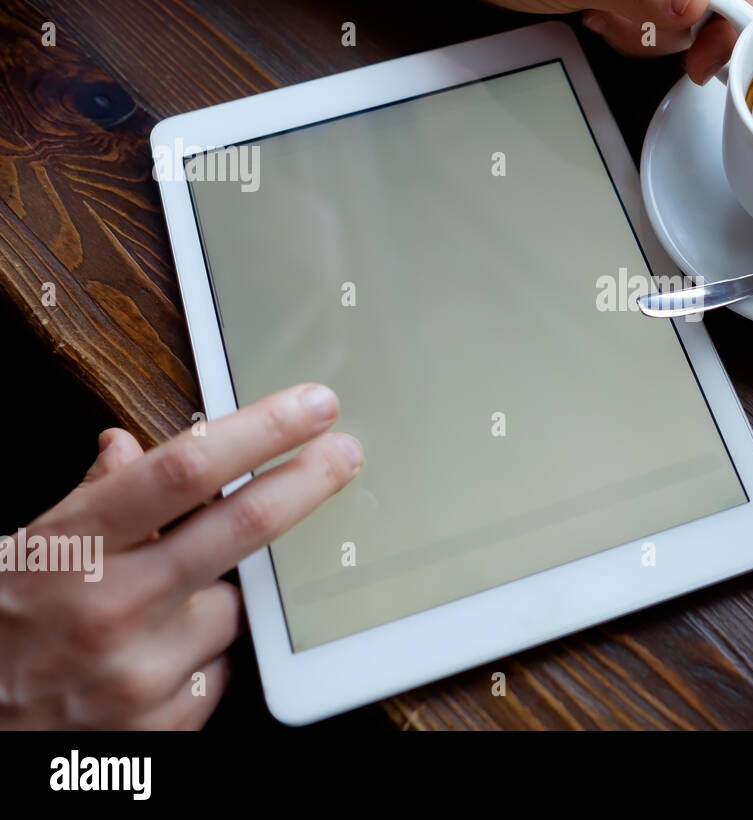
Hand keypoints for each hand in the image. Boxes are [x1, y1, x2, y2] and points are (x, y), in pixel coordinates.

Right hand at [0, 385, 361, 728]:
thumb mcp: (22, 551)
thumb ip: (88, 499)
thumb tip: (126, 446)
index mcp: (75, 547)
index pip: (186, 469)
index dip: (261, 430)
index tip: (312, 405)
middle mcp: (112, 606)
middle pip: (243, 527)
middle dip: (308, 482)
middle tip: (345, 453)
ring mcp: (142, 671)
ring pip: (238, 606)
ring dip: (224, 594)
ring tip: (167, 604)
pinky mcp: (165, 722)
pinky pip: (223, 667)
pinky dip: (205, 654)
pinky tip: (162, 654)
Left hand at [416, 0, 752, 83]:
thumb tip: (699, 4)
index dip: (733, 17)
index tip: (705, 58)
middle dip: (680, 28)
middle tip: (629, 29)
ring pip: (695, 15)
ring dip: (650, 33)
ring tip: (603, 14)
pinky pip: (667, 19)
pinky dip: (637, 31)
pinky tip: (602, 14)